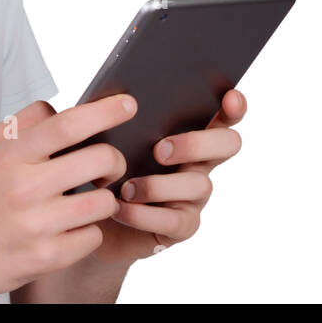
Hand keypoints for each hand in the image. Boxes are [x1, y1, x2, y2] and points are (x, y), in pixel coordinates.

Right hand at [0, 94, 135, 301]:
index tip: (128, 104)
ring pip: (104, 202)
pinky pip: (93, 236)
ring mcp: (36, 225)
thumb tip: (64, 108)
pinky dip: (88, 231)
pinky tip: (70, 229)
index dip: (105, 111)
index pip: (68, 124)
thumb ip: (26, 123)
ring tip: (87, 200)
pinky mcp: (46, 257)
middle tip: (108, 166)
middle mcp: (24, 188)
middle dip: (115, 160)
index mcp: (12, 155)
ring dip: (104, 199)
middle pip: (100, 160)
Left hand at [90, 88, 246, 266]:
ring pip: (199, 185)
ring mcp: (193, 196)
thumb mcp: (101, 137)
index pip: (222, 114)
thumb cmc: (99, 167)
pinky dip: (145, 214)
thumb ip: (109, 113)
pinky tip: (121, 208)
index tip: (230, 97)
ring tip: (125, 187)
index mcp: (185, 132)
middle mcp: (198, 162)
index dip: (234, 106)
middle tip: (159, 149)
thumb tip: (106, 95)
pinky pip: (174, 220)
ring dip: (159, 185)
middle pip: (227, 145)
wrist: (87, 217)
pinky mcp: (180, 227)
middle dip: (196, 143)